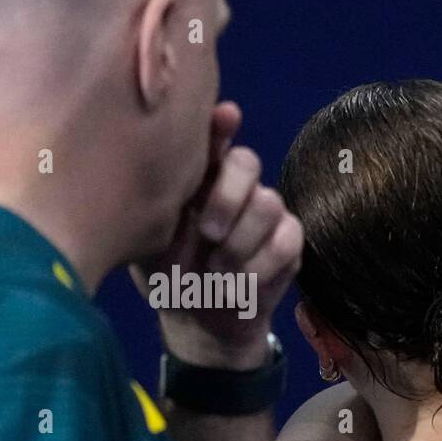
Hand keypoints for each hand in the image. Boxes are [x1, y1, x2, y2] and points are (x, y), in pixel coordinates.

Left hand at [131, 101, 303, 368]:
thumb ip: (160, 203)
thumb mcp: (151, 241)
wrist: (200, 324)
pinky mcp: (290, 243)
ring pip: (270, 203)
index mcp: (199, 177)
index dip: (221, 125)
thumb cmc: (170, 275)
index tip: (227, 117)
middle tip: (208, 233)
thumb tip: (167, 167)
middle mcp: (237, 187)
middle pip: (248, 163)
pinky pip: (287, 240)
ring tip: (217, 270)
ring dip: (241, 241)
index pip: (213, 138)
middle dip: (228, 197)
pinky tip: (239, 283)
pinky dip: (260, 266)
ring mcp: (267, 213)